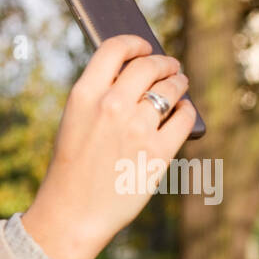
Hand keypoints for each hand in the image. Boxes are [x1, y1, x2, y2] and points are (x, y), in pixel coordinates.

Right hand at [21, 34, 196, 258]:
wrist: (71, 215)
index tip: (143, 46)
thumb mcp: (73, 125)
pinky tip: (183, 112)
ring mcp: (137, 129)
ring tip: (179, 86)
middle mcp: (112, 107)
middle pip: (149, 65)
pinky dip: (187, 111)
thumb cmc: (71, 170)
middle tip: (169, 67)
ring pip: (171, 88)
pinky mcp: (159, 153)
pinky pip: (185, 118)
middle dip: (163, 63)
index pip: (115, 49)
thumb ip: (99, 98)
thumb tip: (137, 75)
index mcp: (84, 97)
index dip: (134, 43)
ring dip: (178, 83)